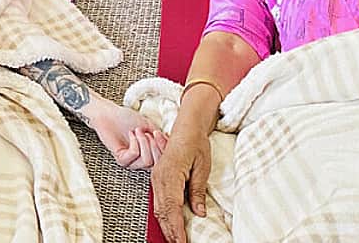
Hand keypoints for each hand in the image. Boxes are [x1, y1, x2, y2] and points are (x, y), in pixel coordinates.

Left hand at [91, 100, 167, 168]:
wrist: (108, 114)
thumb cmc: (126, 118)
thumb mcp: (149, 126)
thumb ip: (161, 136)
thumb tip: (174, 143)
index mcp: (151, 154)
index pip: (165, 160)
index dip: (166, 148)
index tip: (161, 134)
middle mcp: (142, 161)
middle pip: (158, 164)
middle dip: (156, 146)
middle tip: (150, 133)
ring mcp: (131, 162)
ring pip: (146, 161)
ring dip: (144, 143)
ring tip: (138, 131)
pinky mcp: (121, 159)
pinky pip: (133, 155)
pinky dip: (134, 143)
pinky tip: (131, 134)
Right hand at [152, 124, 211, 242]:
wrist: (186, 128)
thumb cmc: (195, 144)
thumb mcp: (202, 169)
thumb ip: (197, 191)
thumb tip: (198, 212)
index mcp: (170, 174)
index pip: (172, 208)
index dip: (177, 228)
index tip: (182, 242)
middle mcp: (159, 177)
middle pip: (162, 211)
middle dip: (170, 231)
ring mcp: (156, 178)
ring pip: (158, 208)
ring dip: (165, 226)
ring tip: (174, 240)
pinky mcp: (157, 178)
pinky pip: (158, 201)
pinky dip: (163, 216)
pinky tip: (168, 224)